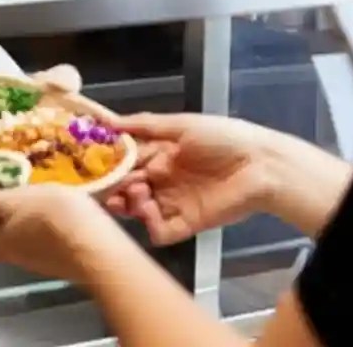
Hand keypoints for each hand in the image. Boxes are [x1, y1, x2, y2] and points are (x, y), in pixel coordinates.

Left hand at [0, 182, 120, 283]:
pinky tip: (61, 209)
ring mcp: (44, 260)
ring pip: (24, 240)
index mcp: (0, 243)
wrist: (99, 249)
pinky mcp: (66, 259)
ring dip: (25, 221)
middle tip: (9, 195)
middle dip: (0, 221)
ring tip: (36, 196)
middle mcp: (18, 257)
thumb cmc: (52, 219)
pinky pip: (49, 241)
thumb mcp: (15, 201)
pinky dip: (48, 226)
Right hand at [100, 112, 278, 244]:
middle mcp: (163, 180)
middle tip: (108, 185)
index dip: (109, 164)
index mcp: (161, 156)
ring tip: (133, 194)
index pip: (126, 163)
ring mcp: (173, 203)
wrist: (261, 166)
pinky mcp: (185, 224)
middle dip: (114, 188)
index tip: (91, 164)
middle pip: (127, 189)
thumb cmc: (223, 138)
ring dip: (128, 204)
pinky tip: (147, 210)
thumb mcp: (181, 125)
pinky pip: (159, 231)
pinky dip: (148, 224)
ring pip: (138, 211)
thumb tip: (106, 120)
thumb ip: (143, 125)